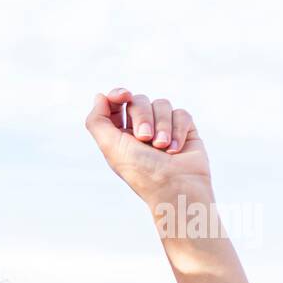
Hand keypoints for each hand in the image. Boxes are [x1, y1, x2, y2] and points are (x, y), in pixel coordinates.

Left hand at [85, 88, 211, 204]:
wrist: (177, 187)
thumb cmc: (142, 171)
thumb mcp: (110, 147)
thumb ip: (97, 120)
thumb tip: (99, 96)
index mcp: (119, 135)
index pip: (117, 103)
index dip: (118, 95)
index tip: (124, 96)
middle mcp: (140, 130)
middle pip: (139, 101)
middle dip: (143, 117)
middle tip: (145, 139)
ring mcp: (163, 128)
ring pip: (162, 104)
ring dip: (163, 125)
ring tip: (163, 147)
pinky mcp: (184, 129)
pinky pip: (181, 113)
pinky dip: (178, 130)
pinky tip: (176, 149)